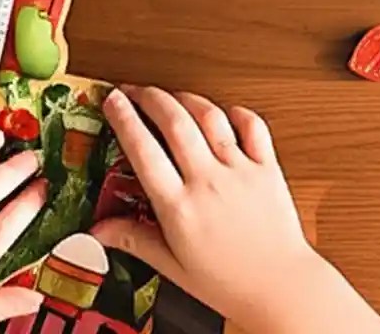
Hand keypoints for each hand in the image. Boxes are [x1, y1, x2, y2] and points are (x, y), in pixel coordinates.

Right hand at [94, 86, 379, 331]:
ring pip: (209, 116)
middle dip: (149, 97)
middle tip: (134, 91)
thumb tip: (97, 232)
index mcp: (179, 208)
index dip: (124, 119)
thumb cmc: (229, 282)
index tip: (112, 101)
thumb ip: (133, 240)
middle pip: (174, 122)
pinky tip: (220, 112)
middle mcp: (209, 183)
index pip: (143, 150)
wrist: (282, 289)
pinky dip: (235, 112)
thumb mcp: (172, 265)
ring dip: (185, 98)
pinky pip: (252, 126)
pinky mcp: (267, 168)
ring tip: (170, 96)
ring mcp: (240, 171)